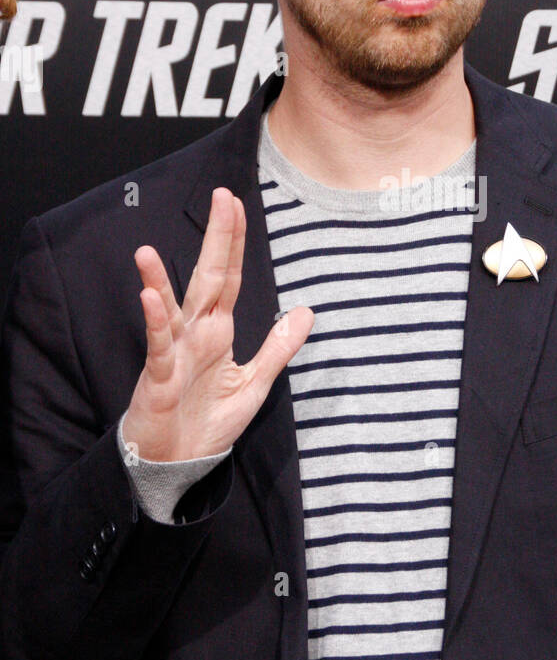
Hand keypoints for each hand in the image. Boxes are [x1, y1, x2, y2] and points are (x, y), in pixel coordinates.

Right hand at [123, 187, 313, 461]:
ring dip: (157, 279)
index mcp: (218, 331)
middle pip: (208, 278)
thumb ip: (279, 347)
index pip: (230, 277)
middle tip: (222, 197)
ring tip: (146, 250)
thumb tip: (307, 311)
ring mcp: (175, 353)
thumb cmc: (208, 422)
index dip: (235, 242)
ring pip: (170, 308)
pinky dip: (155, 321)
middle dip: (216, 239)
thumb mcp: (255, 382)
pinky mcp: (159, 378)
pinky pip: (159, 346)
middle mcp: (195, 333)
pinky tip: (150, 297)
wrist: (179, 463)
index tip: (238, 204)